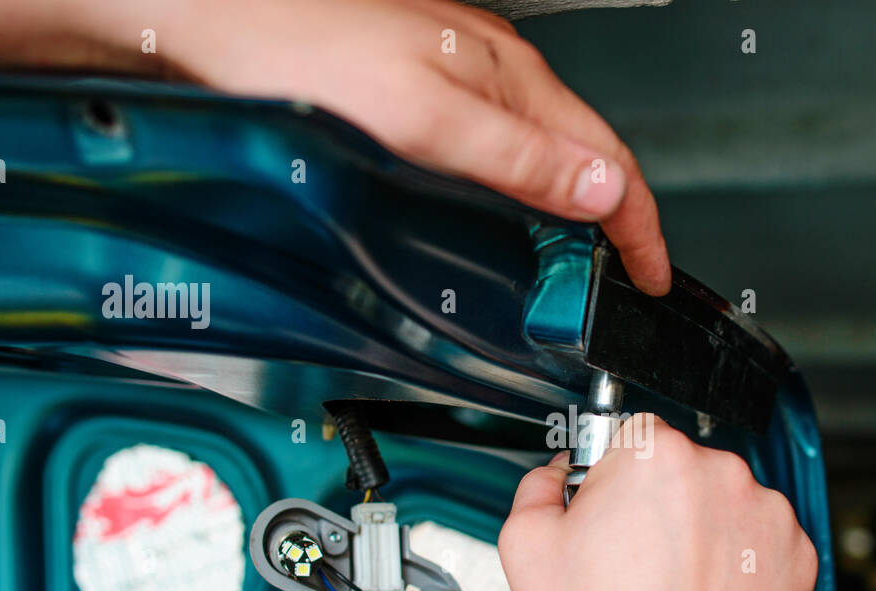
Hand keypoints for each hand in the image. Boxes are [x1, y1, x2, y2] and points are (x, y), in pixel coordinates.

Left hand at [0, 0, 670, 294]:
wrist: (220, 22)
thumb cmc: (304, 55)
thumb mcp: (426, 120)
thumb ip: (518, 159)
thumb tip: (601, 192)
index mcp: (512, 79)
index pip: (609, 163)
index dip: (640, 229)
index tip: (655, 278)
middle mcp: (498, 72)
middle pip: (588, 156)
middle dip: (619, 222)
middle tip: (626, 279)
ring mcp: (466, 76)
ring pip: (550, 149)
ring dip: (577, 207)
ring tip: (582, 260)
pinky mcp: (433, 85)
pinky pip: (509, 145)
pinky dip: (531, 188)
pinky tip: (512, 210)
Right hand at [498, 414, 817, 590]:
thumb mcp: (526, 548)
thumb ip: (537, 486)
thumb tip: (557, 475)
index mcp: (655, 454)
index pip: (633, 434)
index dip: (614, 477)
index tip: (611, 511)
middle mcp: (721, 472)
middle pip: (684, 469)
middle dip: (660, 505)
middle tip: (635, 562)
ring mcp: (767, 515)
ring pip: (727, 506)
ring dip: (705, 533)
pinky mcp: (799, 558)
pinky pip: (764, 546)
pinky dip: (742, 567)